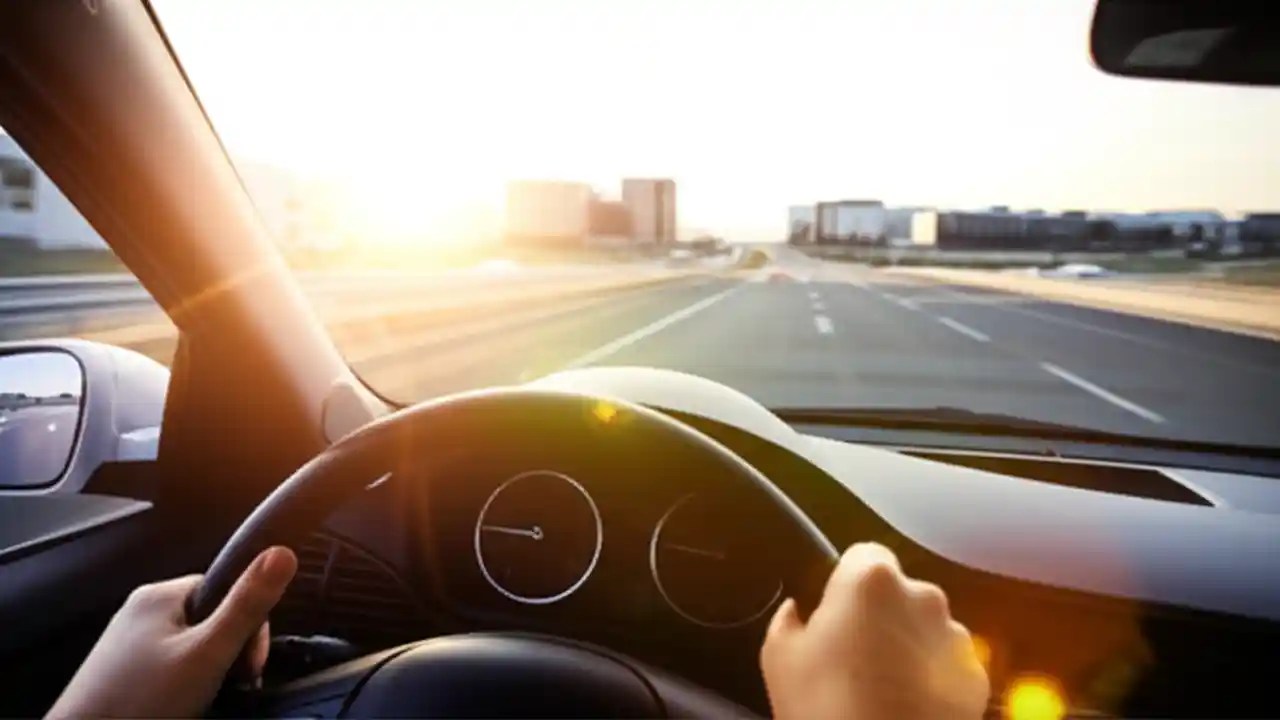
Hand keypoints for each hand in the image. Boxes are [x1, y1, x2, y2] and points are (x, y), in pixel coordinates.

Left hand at [48, 546, 297, 719]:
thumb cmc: (141, 703)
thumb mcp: (208, 653)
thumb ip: (246, 605)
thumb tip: (282, 552)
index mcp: (160, 595)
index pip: (225, 590)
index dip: (248, 626)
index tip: (251, 663)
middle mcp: (139, 612)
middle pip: (209, 621)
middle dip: (228, 654)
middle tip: (230, 687)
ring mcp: (125, 644)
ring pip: (190, 648)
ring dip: (207, 673)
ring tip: (203, 700)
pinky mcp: (118, 674)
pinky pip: (167, 668)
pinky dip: (182, 686)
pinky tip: (180, 706)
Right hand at [760, 543, 988, 719]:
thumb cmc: (823, 708)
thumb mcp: (779, 658)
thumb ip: (788, 620)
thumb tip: (797, 611)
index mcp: (871, 580)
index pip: (862, 555)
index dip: (847, 584)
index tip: (835, 616)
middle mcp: (923, 596)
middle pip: (899, 592)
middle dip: (881, 616)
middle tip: (854, 658)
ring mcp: (956, 638)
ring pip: (926, 629)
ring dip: (909, 647)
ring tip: (883, 689)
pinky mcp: (977, 678)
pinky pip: (948, 665)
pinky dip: (933, 679)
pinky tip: (908, 709)